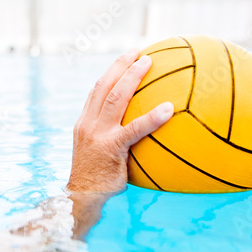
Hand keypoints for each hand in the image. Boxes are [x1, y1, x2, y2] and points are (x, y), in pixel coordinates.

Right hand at [67, 47, 174, 192]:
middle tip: (139, 52)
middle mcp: (88, 124)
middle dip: (121, 65)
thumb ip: (112, 140)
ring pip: (115, 97)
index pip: (97, 90)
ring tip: (149, 63)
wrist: (82, 199)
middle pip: (104, 85)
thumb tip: (140, 134)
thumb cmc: (96, 183)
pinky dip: (152, 117)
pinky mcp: (111, 148)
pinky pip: (134, 128)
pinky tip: (169, 109)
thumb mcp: (99, 155)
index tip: (125, 59)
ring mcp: (98, 134)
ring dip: (133, 77)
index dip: (111, 72)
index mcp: (85, 123)